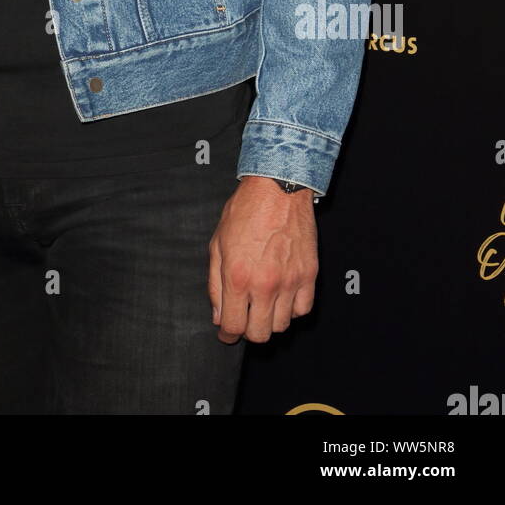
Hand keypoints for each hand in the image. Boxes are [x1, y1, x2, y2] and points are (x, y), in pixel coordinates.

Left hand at [208, 175, 317, 343]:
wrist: (277, 188)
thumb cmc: (245, 211)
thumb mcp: (217, 244)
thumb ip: (215, 284)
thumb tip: (218, 314)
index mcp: (238, 277)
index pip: (233, 326)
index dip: (227, 335)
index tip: (226, 333)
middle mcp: (265, 284)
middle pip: (259, 334)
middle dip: (248, 331)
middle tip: (245, 319)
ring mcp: (290, 281)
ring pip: (282, 326)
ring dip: (270, 320)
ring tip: (264, 304)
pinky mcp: (309, 275)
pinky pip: (303, 310)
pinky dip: (292, 310)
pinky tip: (283, 297)